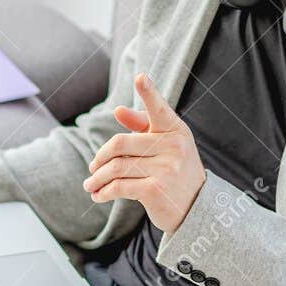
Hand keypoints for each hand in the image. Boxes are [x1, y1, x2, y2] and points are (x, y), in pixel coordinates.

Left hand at [83, 73, 204, 234]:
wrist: (195, 209)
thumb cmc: (175, 171)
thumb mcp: (165, 146)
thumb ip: (142, 126)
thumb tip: (118, 110)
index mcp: (176, 130)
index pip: (159, 109)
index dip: (149, 92)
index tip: (140, 77)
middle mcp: (173, 147)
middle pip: (120, 144)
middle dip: (100, 157)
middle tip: (93, 166)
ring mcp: (166, 168)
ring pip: (116, 167)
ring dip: (97, 178)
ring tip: (90, 184)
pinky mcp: (156, 189)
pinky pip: (119, 186)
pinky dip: (104, 192)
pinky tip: (98, 195)